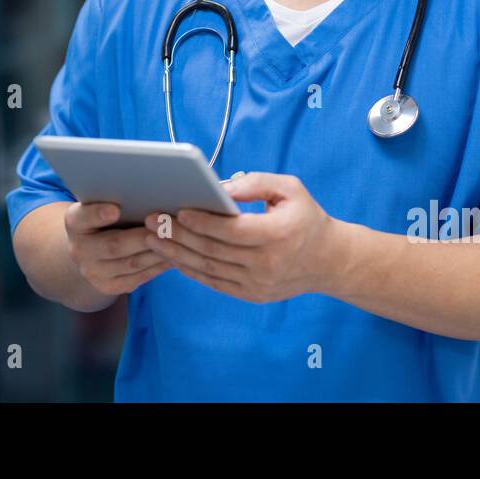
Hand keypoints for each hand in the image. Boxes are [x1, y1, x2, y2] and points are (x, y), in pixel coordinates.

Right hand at [64, 202, 170, 296]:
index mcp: (74, 222)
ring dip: (158, 252)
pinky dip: (158, 266)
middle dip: (144, 237)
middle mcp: (79, 250)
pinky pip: (138, 278)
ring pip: (131, 264)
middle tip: (168, 226)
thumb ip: (115, 198)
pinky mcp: (109, 287)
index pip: (83, 217)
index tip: (115, 209)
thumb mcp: (100, 204)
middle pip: (114, 245)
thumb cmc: (104, 217)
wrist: (89, 249)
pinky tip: (174, 256)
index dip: (98, 214)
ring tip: (178, 240)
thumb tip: (148, 190)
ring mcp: (93, 272)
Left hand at [143, 172, 341, 302]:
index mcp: (279, 234)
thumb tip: (220, 188)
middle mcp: (268, 263)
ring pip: (209, 269)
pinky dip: (191, 269)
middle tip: (151, 222)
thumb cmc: (305, 217)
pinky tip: (173, 256)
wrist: (328, 261)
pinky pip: (215, 282)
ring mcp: (259, 283)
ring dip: (177, 254)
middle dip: (178, 235)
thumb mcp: (289, 189)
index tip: (177, 210)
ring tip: (152, 239)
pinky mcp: (252, 295)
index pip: (232, 230)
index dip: (202, 222)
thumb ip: (255, 183)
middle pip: (213, 250)